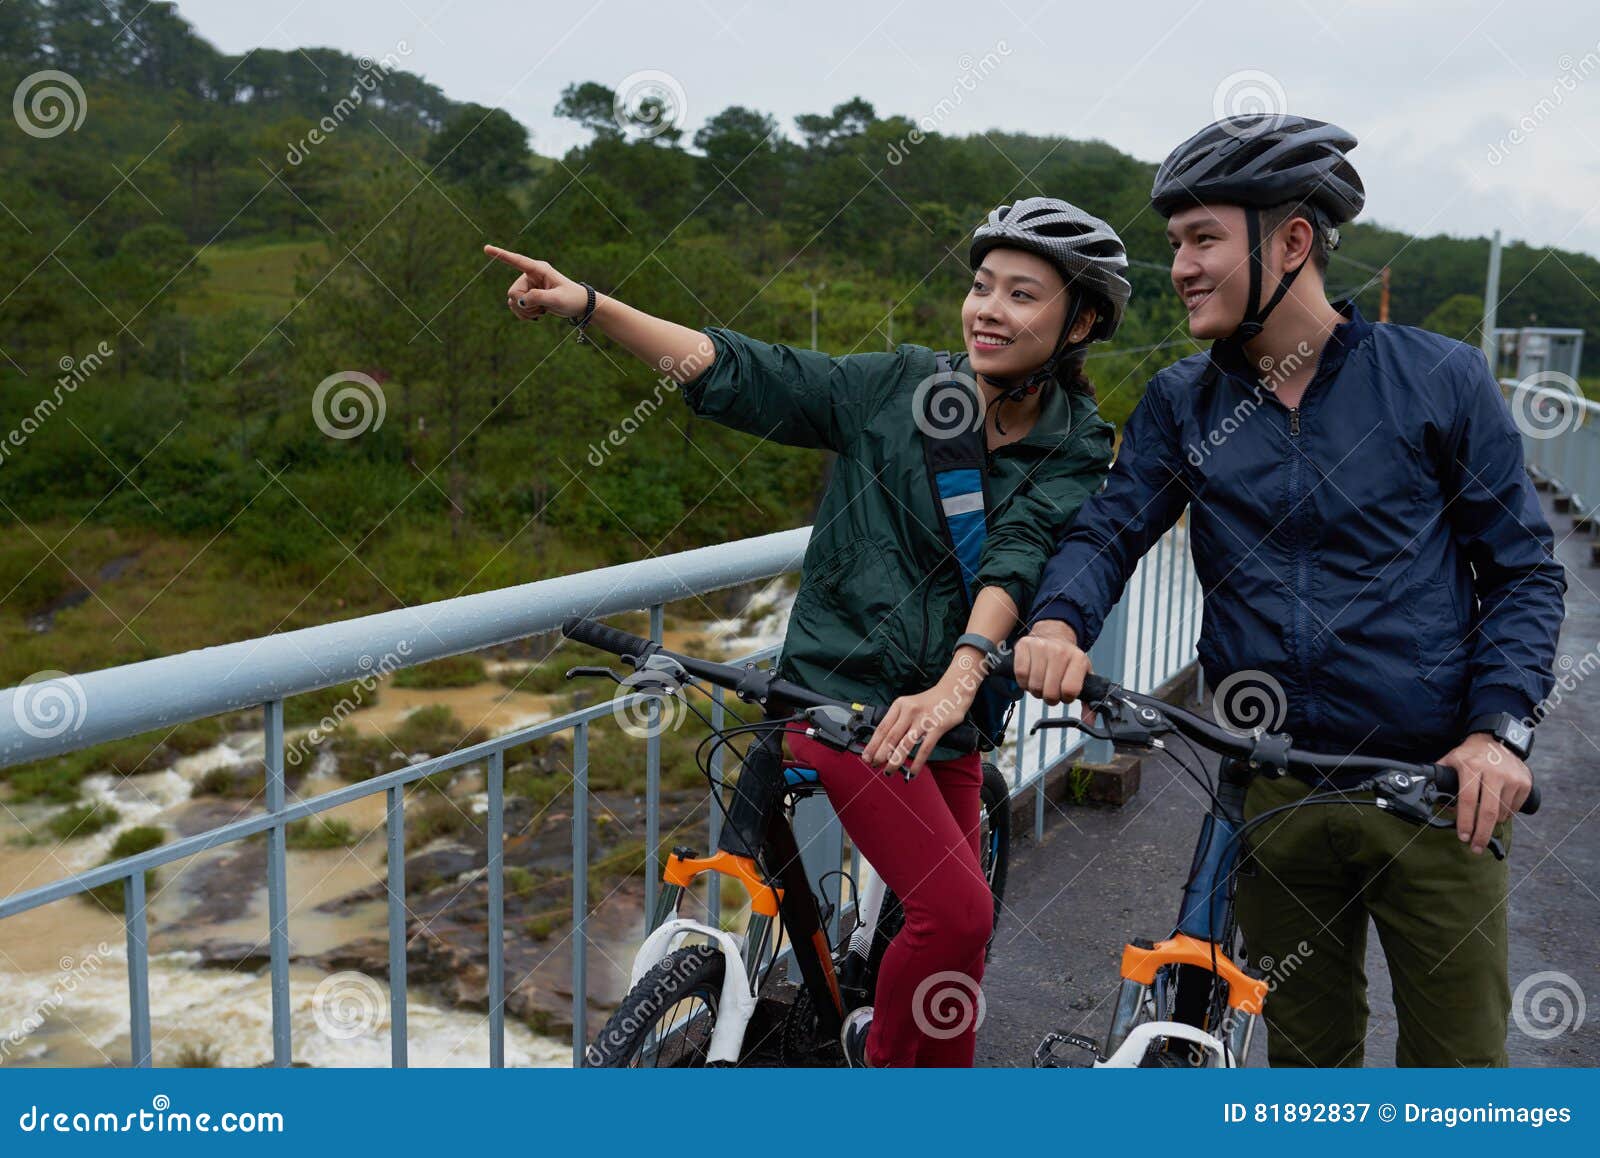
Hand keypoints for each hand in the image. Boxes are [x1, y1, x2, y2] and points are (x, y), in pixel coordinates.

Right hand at [484, 245, 589, 320]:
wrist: (580, 306)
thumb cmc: (572, 298)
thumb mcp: (557, 299)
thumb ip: (537, 298)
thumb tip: (518, 301)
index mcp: (539, 269)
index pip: (517, 261)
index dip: (501, 255)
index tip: (486, 248)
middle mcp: (531, 276)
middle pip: (513, 292)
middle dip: (524, 305)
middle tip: (541, 309)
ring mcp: (528, 286)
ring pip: (513, 301)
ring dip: (525, 311)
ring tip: (541, 312)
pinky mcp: (528, 296)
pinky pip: (516, 306)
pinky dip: (524, 314)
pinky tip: (538, 315)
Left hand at [861, 675, 975, 778]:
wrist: (954, 690)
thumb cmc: (929, 702)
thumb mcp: (909, 705)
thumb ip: (898, 720)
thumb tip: (885, 743)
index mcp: (899, 705)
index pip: (882, 727)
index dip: (872, 744)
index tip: (866, 756)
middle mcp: (909, 711)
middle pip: (891, 737)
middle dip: (880, 754)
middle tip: (874, 766)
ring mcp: (923, 719)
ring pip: (905, 744)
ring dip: (895, 760)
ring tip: (889, 772)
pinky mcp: (938, 727)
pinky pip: (925, 748)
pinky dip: (917, 762)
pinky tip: (912, 772)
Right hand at [1013, 620, 1092, 706]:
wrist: (1054, 635)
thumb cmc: (1068, 661)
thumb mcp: (1083, 675)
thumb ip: (1088, 701)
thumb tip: (1090, 723)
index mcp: (1078, 659)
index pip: (1070, 691)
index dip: (1066, 698)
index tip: (1065, 694)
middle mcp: (1060, 651)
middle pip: (1050, 692)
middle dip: (1049, 697)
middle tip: (1050, 691)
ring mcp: (1041, 647)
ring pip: (1034, 686)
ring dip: (1036, 691)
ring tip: (1040, 683)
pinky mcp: (1024, 646)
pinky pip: (1020, 675)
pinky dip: (1023, 683)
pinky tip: (1030, 677)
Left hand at [1437, 733, 1531, 853]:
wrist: (1496, 739)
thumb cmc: (1469, 755)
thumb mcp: (1451, 760)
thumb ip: (1439, 778)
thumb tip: (1430, 800)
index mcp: (1471, 766)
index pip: (1467, 800)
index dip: (1465, 821)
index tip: (1463, 837)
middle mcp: (1493, 771)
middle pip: (1488, 811)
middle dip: (1482, 834)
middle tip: (1475, 848)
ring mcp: (1511, 777)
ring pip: (1502, 812)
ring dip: (1492, 823)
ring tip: (1485, 821)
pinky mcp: (1525, 782)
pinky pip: (1514, 808)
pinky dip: (1505, 814)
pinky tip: (1498, 809)